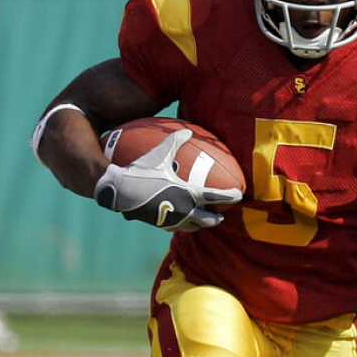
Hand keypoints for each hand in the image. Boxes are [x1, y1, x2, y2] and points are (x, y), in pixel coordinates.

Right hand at [93, 128, 241, 230]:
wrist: (117, 190)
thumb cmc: (139, 171)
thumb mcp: (159, 154)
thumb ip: (175, 142)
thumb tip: (187, 130)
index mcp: (187, 193)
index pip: (215, 197)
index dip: (229, 196)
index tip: (239, 194)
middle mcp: (182, 210)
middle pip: (207, 219)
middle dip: (217, 218)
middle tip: (223, 214)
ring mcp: (171, 220)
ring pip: (192, 226)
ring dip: (200, 224)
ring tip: (204, 220)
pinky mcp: (159, 224)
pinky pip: (175, 226)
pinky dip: (182, 224)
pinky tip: (179, 220)